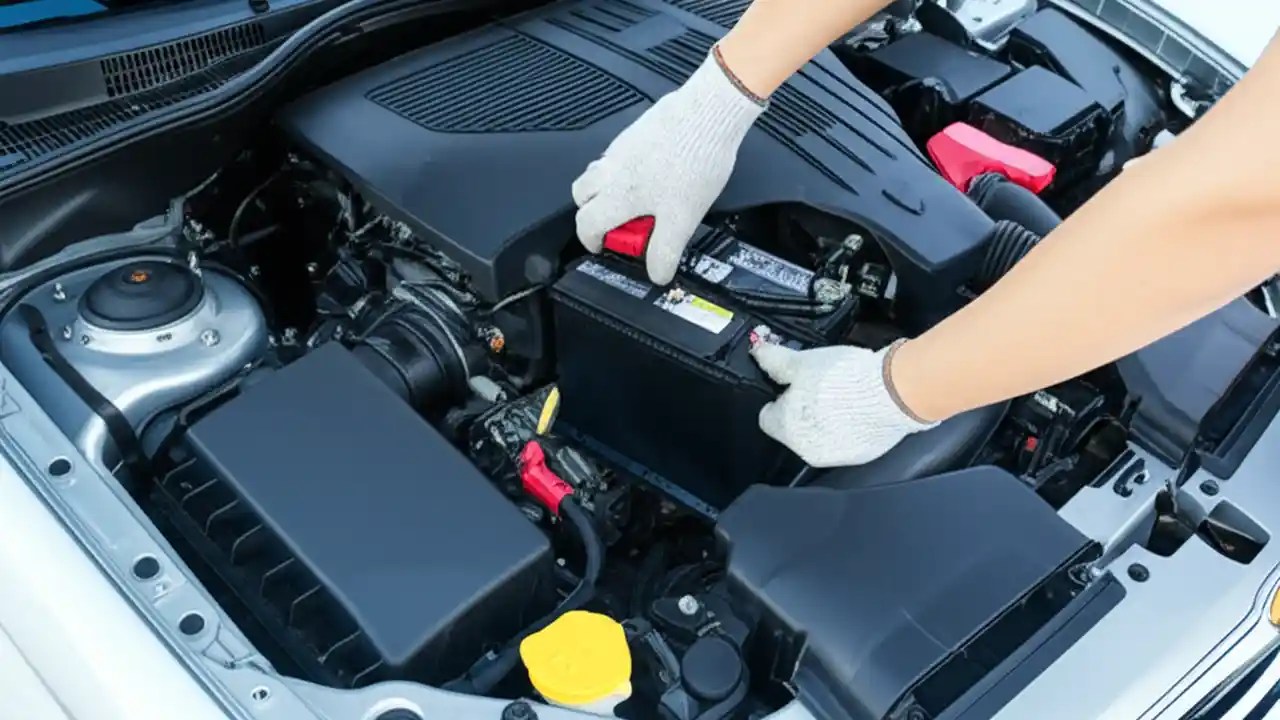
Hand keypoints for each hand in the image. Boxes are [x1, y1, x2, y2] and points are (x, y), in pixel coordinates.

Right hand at [571, 48, 764, 283]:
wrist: (709, 115)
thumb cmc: (695, 162)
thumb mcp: (683, 220)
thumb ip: (666, 250)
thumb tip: (657, 273)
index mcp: (616, 194)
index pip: (586, 224)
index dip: (591, 241)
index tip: (603, 246)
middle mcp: (611, 168)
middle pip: (582, 195)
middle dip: (593, 213)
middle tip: (622, 224)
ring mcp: (620, 147)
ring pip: (597, 173)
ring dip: (607, 190)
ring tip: (640, 201)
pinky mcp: (635, 131)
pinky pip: (616, 156)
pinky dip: (624, 171)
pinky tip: (655, 176)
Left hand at [751, 342, 937, 467]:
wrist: (893, 393)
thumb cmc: (841, 378)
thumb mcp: (802, 362)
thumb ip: (774, 360)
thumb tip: (757, 353)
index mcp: (786, 429)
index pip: (767, 418)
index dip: (778, 398)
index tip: (792, 386)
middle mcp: (805, 450)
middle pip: (793, 429)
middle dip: (801, 410)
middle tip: (819, 387)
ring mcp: (833, 457)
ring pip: (818, 436)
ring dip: (824, 420)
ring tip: (841, 396)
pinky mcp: (859, 458)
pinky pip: (844, 441)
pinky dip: (846, 428)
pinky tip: (858, 410)